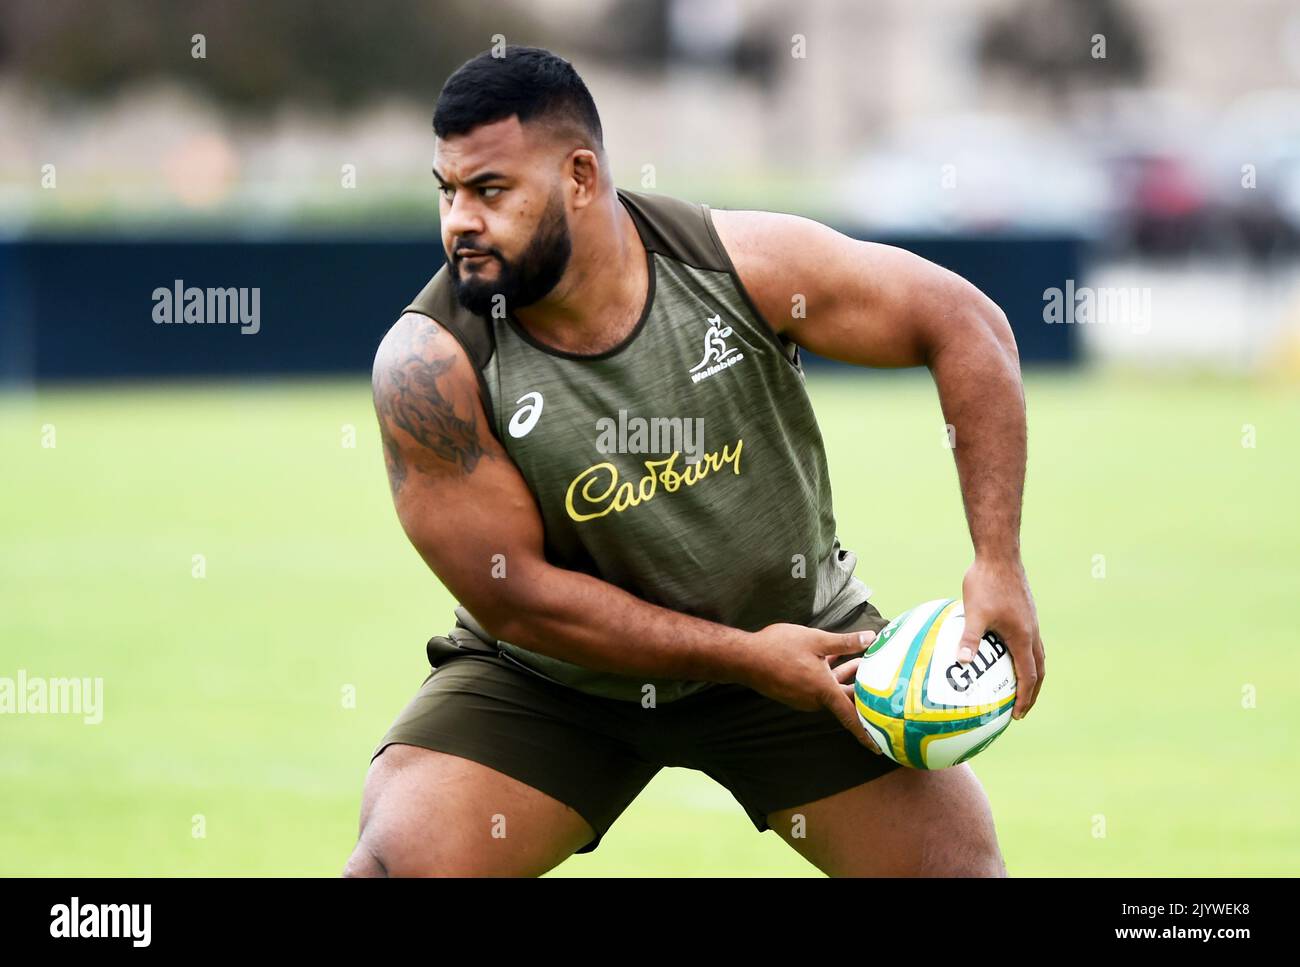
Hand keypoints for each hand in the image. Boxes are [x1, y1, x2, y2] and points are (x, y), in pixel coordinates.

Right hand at [740, 623, 881, 753]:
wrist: (746, 658)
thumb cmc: (780, 647)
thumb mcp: (817, 640)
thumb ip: (846, 643)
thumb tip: (871, 638)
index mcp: (823, 691)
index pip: (850, 716)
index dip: (865, 732)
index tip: (878, 748)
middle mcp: (814, 700)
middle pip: (844, 698)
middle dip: (861, 688)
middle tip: (879, 676)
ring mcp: (802, 698)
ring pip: (831, 690)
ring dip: (845, 677)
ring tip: (861, 661)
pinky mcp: (794, 693)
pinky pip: (818, 687)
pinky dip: (828, 676)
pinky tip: (833, 658)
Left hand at [957, 557, 1044, 719]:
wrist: (999, 554)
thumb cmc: (986, 583)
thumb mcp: (973, 613)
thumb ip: (969, 639)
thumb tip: (959, 663)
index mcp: (1022, 636)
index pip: (1029, 675)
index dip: (1024, 697)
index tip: (1017, 714)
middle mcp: (1032, 631)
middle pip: (1039, 669)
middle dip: (1032, 691)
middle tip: (1022, 708)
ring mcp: (1031, 620)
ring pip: (1036, 654)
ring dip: (1031, 673)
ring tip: (1019, 686)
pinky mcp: (1025, 611)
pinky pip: (1029, 640)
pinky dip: (1024, 655)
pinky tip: (1007, 653)